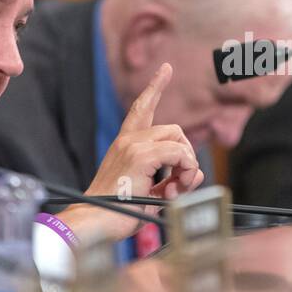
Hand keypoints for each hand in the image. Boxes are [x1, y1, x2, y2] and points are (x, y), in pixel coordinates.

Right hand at [60, 63, 203, 241]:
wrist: (94, 223)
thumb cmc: (119, 211)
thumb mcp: (151, 192)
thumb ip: (173, 179)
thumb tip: (197, 173)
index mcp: (126, 145)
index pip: (142, 108)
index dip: (155, 87)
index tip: (165, 69)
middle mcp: (128, 140)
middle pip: (175, 130)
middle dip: (185, 156)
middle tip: (179, 184)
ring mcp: (133, 145)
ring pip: (179, 139)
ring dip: (186, 165)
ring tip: (174, 190)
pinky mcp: (139, 156)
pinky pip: (179, 154)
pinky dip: (185, 171)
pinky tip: (173, 190)